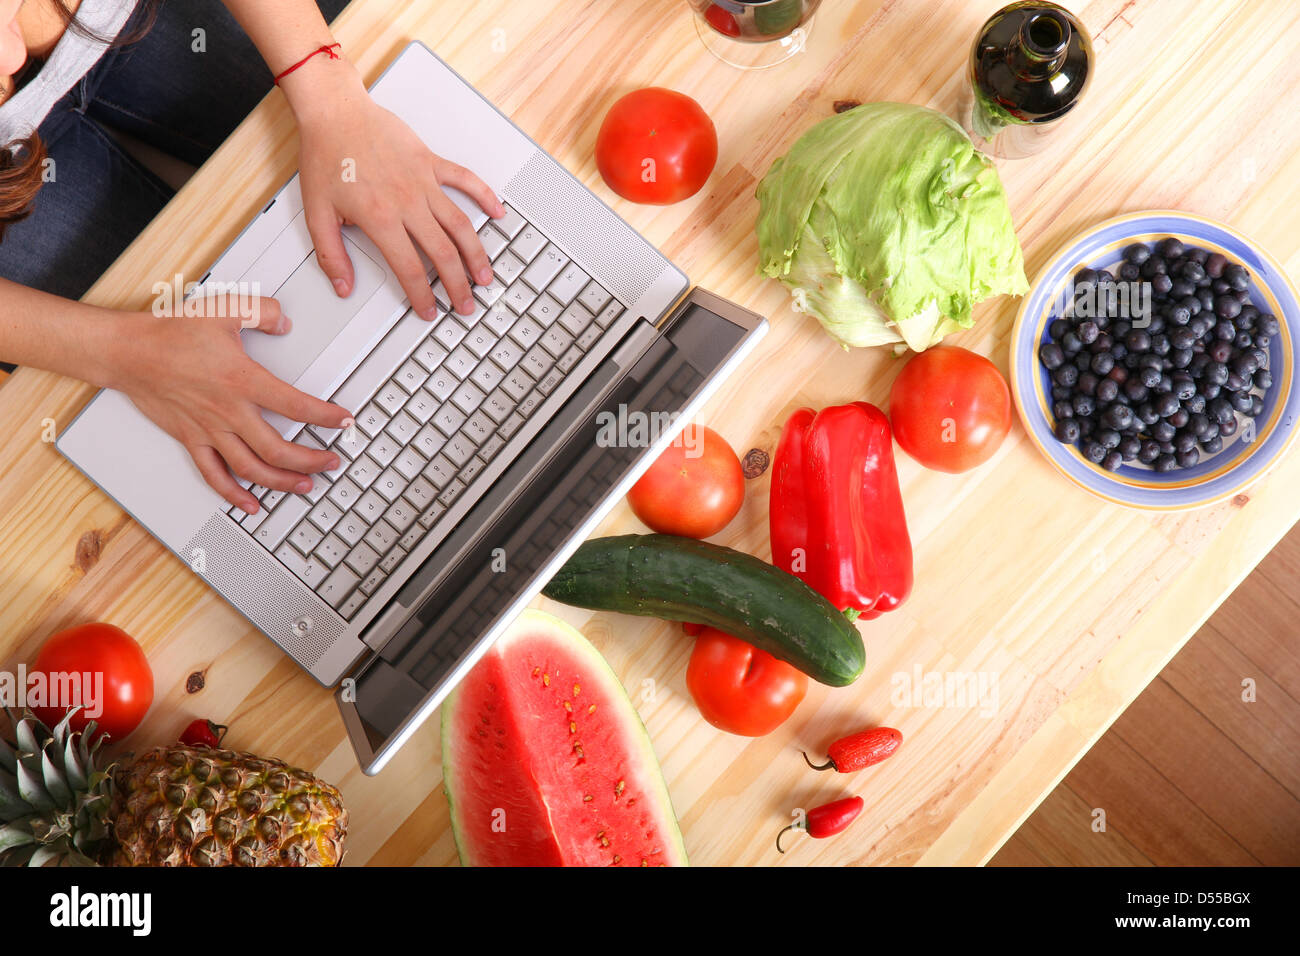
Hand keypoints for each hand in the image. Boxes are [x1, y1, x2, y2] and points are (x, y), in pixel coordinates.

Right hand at [105, 294, 350, 513]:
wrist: (128, 352)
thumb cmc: (170, 333)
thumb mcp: (224, 308)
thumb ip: (261, 312)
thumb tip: (284, 322)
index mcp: (242, 381)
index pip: (295, 405)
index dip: (325, 416)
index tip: (344, 421)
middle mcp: (228, 412)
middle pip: (278, 449)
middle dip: (311, 460)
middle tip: (332, 462)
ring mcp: (209, 430)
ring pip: (251, 468)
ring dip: (282, 482)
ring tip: (305, 486)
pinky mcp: (191, 439)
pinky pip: (214, 474)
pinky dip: (233, 494)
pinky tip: (251, 504)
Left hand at [291, 64, 504, 320]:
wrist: (336, 112)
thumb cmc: (326, 156)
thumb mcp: (316, 212)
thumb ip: (331, 254)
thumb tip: (342, 285)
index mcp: (380, 218)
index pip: (410, 269)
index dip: (423, 296)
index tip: (430, 310)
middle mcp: (408, 202)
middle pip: (443, 253)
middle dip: (458, 285)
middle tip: (466, 304)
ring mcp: (424, 181)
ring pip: (460, 225)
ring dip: (476, 254)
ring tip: (485, 275)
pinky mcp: (431, 161)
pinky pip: (465, 180)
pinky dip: (485, 196)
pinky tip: (498, 214)